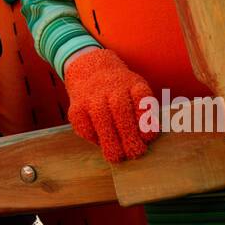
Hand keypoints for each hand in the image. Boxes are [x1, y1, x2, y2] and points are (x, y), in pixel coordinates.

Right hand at [63, 48, 156, 163]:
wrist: (88, 68)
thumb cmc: (120, 89)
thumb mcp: (136, 88)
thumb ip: (145, 110)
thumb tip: (147, 138)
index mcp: (132, 83)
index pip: (141, 97)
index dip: (145, 118)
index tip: (147, 137)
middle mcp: (112, 86)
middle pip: (120, 109)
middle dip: (128, 134)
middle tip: (135, 153)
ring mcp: (92, 95)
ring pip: (100, 116)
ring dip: (109, 139)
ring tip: (117, 156)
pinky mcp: (77, 107)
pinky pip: (84, 124)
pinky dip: (92, 136)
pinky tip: (100, 142)